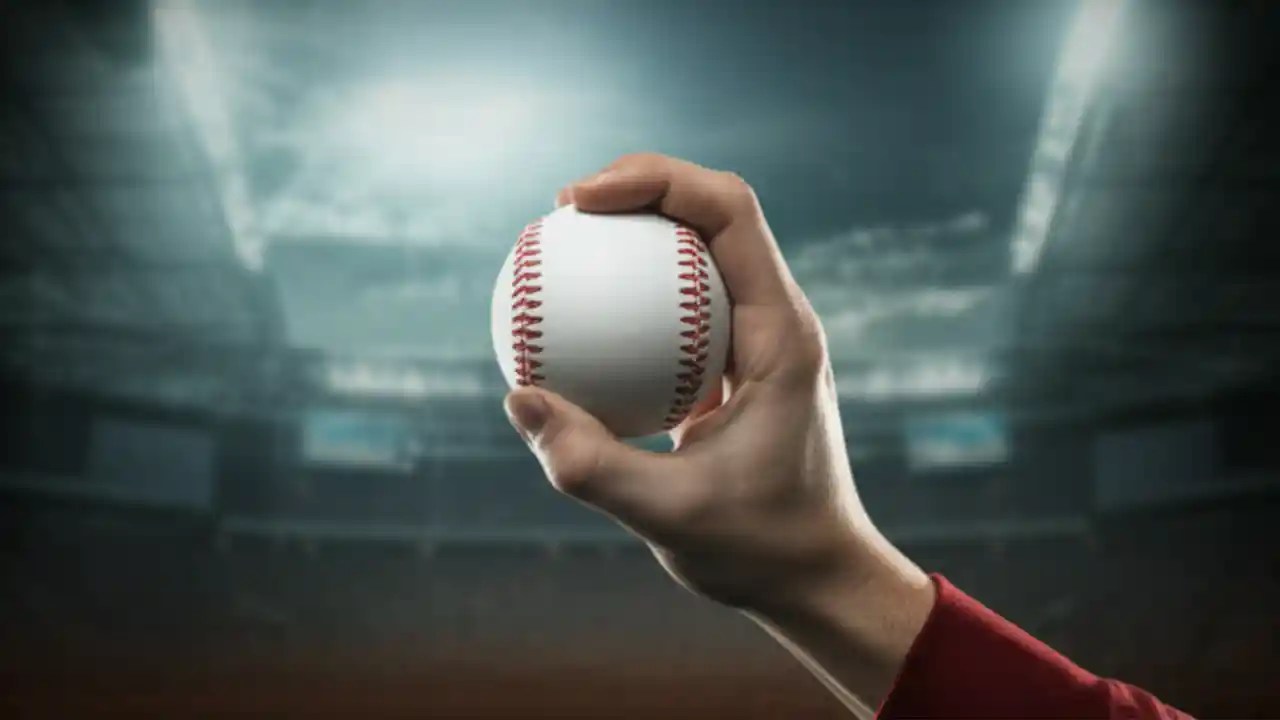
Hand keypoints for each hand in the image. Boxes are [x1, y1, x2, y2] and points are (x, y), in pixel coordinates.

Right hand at [504, 153, 933, 710]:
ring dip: (634, 236)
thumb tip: (518, 398)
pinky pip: (682, 307)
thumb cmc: (760, 550)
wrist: (815, 578)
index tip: (578, 201)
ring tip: (560, 251)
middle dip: (638, 187)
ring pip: (697, 253)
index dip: (655, 179)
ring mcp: (759, 339)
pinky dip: (631, 297)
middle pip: (712, 212)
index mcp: (783, 332)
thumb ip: (592, 465)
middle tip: (559, 212)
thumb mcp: (670, 517)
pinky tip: (578, 325)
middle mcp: (777, 319)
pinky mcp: (737, 365)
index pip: (729, 212)